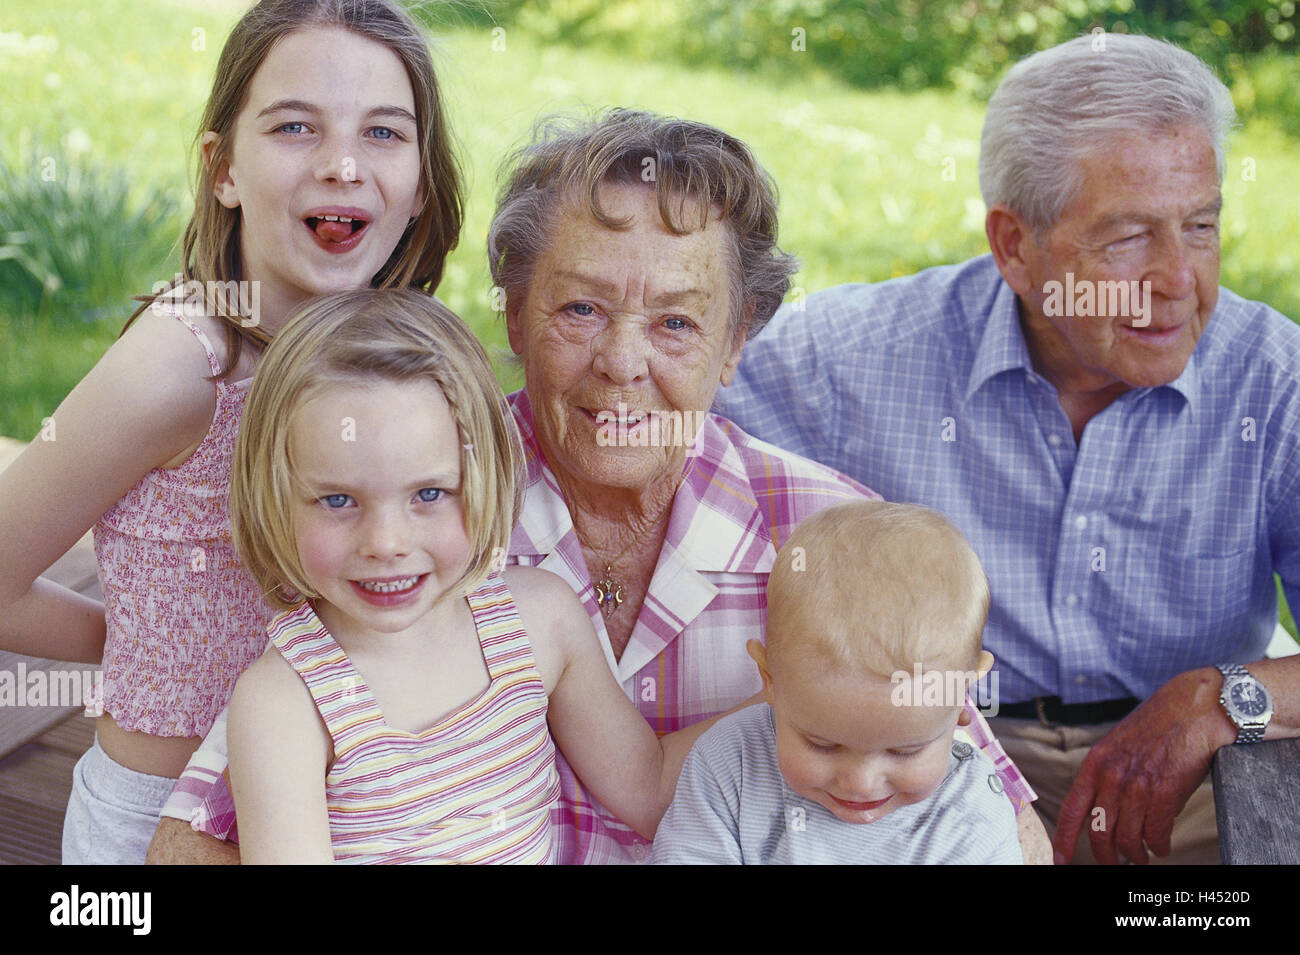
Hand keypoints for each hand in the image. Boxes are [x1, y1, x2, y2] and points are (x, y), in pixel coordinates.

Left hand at [1053, 667, 1235, 864]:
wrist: (1197, 707)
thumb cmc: (1162, 725)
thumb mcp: (1122, 744)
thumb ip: (1111, 773)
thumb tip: (1109, 808)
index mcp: (1097, 762)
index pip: (1073, 808)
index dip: (1064, 838)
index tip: (1060, 859)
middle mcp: (1112, 776)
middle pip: (1100, 832)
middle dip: (1105, 855)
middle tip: (1115, 864)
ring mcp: (1137, 786)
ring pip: (1128, 838)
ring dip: (1137, 854)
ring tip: (1144, 856)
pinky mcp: (1165, 793)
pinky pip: (1156, 834)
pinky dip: (1158, 846)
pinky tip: (1162, 846)